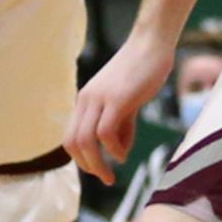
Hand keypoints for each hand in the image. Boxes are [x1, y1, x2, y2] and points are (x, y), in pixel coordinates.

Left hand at [66, 36, 172, 185]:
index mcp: (85, 100)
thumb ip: (121, 125)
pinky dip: (113, 149)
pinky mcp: (117, 98)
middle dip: (86, 166)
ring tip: (111, 175)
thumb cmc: (142, 71)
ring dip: (97, 164)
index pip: (70, 137)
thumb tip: (119, 152)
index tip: (98, 170)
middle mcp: (86, 100)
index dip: (80, 158)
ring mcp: (99, 98)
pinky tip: (123, 154)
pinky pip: (105, 132)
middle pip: (72, 142)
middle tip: (105, 178)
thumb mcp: (127, 102)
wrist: (151, 43)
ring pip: (85, 140)